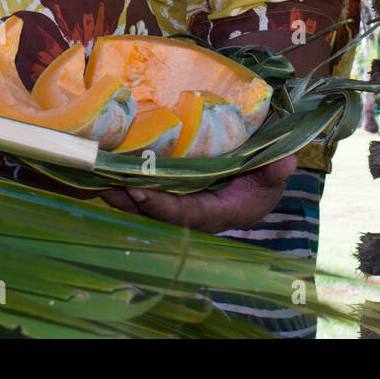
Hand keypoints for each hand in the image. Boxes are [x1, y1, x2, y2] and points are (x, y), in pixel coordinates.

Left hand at [99, 153, 297, 233]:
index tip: (139, 192)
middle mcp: (191, 214)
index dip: (160, 207)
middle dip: (128, 200)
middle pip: (154, 213)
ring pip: (143, 202)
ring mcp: (178, 202)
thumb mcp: (273, 177)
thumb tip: (285, 163)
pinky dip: (124, 179)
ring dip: (119, 190)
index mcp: (216, 215)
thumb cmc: (264, 179)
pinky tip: (104, 166)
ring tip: (94, 173)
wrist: (257, 179)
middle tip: (103, 181)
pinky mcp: (169, 191)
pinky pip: (144, 188)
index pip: (184, 216)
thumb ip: (275, 171)